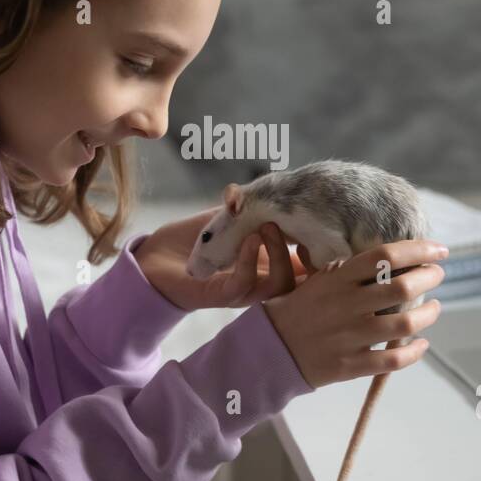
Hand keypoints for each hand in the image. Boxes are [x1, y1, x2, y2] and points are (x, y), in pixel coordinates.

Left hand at [134, 207, 309, 311]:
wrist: (155, 257)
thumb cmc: (193, 239)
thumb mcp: (229, 216)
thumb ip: (251, 204)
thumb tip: (276, 186)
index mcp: (271, 263)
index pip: (310, 267)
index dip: (324, 253)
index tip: (321, 226)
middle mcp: (264, 279)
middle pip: (304, 281)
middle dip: (305, 252)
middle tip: (282, 223)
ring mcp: (246, 290)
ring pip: (279, 286)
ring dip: (278, 254)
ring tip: (265, 228)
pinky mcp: (221, 295)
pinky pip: (244, 285)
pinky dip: (248, 260)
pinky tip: (246, 239)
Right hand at [262, 240, 448, 388]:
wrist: (268, 350)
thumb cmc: (293, 309)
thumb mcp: (313, 279)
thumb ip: (345, 268)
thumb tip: (382, 254)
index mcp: (336, 278)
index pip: (384, 255)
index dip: (418, 249)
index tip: (438, 249)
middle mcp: (346, 304)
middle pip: (401, 286)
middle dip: (429, 277)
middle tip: (436, 275)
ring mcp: (350, 336)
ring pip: (404, 323)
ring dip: (428, 314)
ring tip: (434, 308)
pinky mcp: (351, 364)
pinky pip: (393, 359)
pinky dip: (414, 351)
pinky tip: (421, 344)